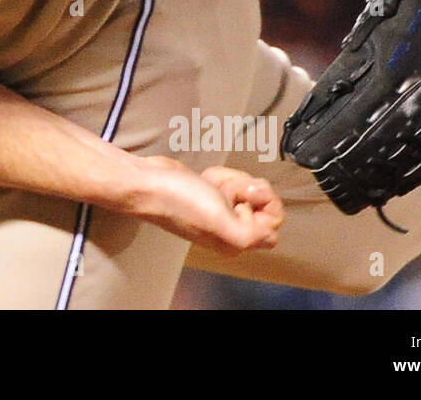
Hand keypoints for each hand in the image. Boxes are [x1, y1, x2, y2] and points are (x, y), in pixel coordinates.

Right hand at [133, 157, 284, 255]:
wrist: (147, 183)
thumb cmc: (180, 201)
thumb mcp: (220, 221)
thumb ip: (251, 234)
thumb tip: (271, 234)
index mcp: (236, 242)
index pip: (273, 222)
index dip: (263, 204)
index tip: (243, 198)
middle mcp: (230, 230)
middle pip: (263, 203)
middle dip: (245, 188)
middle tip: (223, 191)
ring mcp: (220, 211)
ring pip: (247, 190)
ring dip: (231, 180)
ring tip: (210, 185)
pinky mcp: (211, 195)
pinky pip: (231, 182)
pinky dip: (220, 176)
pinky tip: (204, 180)